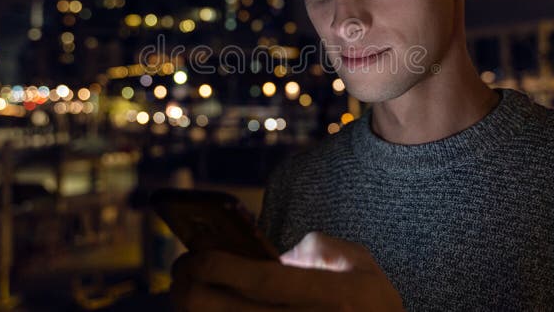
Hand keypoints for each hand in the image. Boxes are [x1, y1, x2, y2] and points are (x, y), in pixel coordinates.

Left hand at [170, 231, 404, 310]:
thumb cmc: (371, 299)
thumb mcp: (355, 260)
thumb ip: (312, 248)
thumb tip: (267, 256)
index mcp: (329, 295)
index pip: (261, 281)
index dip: (220, 267)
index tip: (193, 255)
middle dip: (190, 290)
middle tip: (182, 272)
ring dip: (193, 311)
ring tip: (187, 290)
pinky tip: (208, 309)